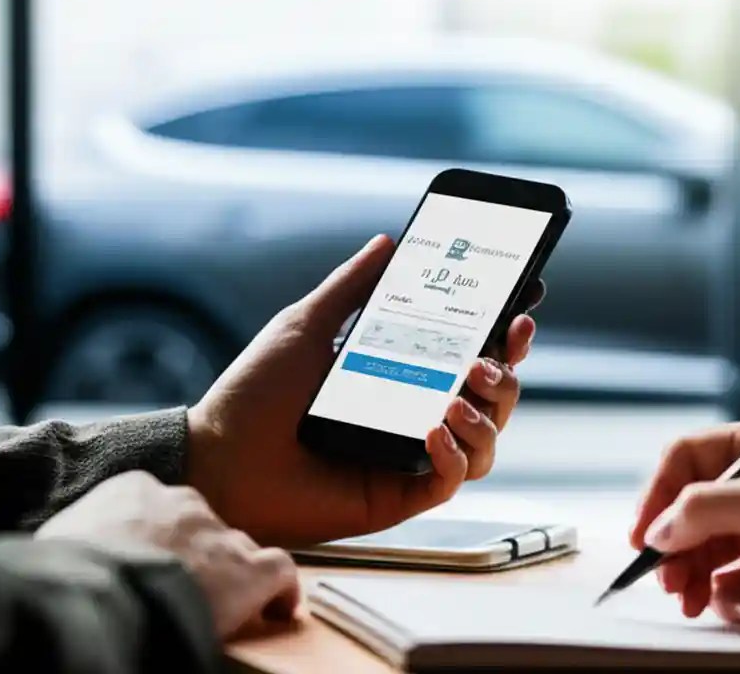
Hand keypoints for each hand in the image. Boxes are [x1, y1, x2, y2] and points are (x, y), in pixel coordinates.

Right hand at [36, 471, 300, 638]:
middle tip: (184, 586)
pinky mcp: (249, 569)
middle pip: (201, 527)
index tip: (151, 559)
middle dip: (196, 555)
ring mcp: (219, 534)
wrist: (98, 593)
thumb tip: (64, 561)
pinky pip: (279, 571)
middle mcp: (183, 503)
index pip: (156, 508)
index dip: (157, 539)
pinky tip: (277, 610)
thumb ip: (78, 538)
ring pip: (238, 549)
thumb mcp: (57, 542)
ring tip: (220, 604)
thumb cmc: (66, 572)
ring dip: (232, 574)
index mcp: (132, 490)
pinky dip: (280, 591)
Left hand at [186, 234, 541, 545]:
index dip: (503, 333)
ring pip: (486, 441)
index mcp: (399, 374)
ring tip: (458, 396)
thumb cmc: (255, 394)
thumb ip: (351, 287)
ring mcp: (409, 458)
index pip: (468, 352)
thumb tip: (388, 243)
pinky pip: (453, 481)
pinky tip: (434, 431)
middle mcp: (413, 415)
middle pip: (492, 397)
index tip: (521, 303)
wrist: (217, 457)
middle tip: (495, 351)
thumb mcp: (306, 326)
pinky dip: (456, 456)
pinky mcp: (399, 497)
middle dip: (508, 371)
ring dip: (488, 415)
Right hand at [630, 418, 739, 633]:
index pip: (685, 460)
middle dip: (670, 545)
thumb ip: (707, 509)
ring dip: (688, 576)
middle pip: (684, 511)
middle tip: (667, 577)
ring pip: (698, 552)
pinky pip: (725, 586)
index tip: (644, 533)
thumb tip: (657, 531)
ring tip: (691, 599)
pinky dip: (722, 598)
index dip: (658, 493)